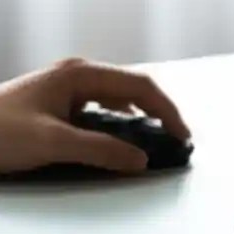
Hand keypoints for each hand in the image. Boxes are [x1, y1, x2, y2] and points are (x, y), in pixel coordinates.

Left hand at [0, 59, 190, 174]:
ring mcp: (65, 89)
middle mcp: (76, 76)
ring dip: (138, 119)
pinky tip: (116, 141)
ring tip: (151, 141)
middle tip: (173, 140)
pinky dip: (117, 125)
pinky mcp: (56, 105)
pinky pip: (99, 110)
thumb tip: (140, 159)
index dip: (168, 111)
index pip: (142, 86)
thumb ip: (101, 150)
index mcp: (80, 74)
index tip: (181, 136)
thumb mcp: (52, 143)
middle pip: (133, 89)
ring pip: (117, 99)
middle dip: (158, 113)